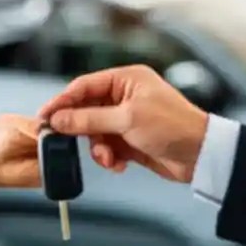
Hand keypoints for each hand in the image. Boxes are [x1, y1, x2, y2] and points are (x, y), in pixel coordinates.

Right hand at [38, 65, 207, 183]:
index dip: (62, 101)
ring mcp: (128, 118)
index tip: (45, 116)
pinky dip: (110, 157)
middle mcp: (125, 96)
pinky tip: (119, 165)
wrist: (201, 155)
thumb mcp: (126, 120)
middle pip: (87, 110)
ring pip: (96, 132)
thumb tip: (58, 119)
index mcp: (126, 80)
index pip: (84, 86)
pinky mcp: (132, 140)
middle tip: (65, 141)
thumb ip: (89, 119)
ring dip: (98, 148)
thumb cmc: (172, 127)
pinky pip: (108, 147)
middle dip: (82, 130)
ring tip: (108, 159)